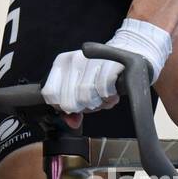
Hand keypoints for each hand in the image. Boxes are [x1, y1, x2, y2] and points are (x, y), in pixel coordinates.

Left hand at [42, 18, 171, 127]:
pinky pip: (104, 89)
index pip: (51, 94)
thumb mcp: (80, 88)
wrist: (126, 55)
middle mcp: (74, 59)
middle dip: (82, 107)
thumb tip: (72, 123)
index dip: (62, 106)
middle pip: (69, 101)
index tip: (73, 106)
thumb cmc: (99, 74)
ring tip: (103, 96)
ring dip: (97, 103)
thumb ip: (71, 108)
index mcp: (62, 63)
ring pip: (86, 96)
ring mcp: (92, 60)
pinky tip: (111, 94)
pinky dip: (109, 97)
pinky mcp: (109, 63)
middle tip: (92, 102)